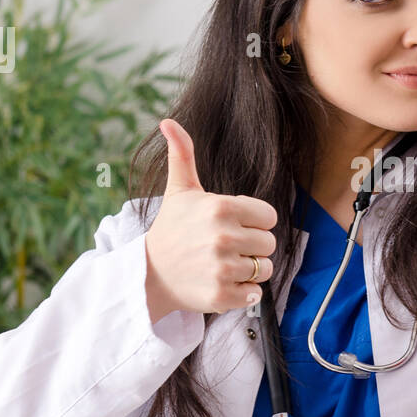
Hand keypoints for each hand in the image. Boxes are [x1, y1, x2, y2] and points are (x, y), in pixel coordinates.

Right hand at [144, 119, 277, 319]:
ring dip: (249, 271)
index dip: (254, 222)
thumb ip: (183, 155)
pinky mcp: (221, 295)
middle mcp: (223, 236)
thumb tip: (168, 122)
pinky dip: (242, 293)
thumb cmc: (171, 229)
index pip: (269, 217)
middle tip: (226, 247)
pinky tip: (222, 283)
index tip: (232, 226)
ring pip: (264, 269)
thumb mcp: (180, 191)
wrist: (147, 275)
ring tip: (223, 265)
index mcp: (221, 207)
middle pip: (269, 244)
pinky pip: (254, 294)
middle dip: (252, 247)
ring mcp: (222, 267)